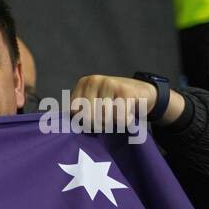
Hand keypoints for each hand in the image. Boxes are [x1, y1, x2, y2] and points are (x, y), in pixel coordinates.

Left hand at [69, 74, 185, 132]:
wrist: (145, 93)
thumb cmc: (115, 103)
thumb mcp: (94, 104)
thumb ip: (79, 112)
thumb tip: (64, 128)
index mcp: (82, 84)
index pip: (73, 113)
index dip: (84, 122)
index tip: (94, 119)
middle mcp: (93, 80)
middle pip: (87, 117)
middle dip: (99, 124)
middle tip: (109, 118)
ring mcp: (108, 83)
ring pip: (103, 118)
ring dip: (113, 123)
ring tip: (118, 114)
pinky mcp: (124, 91)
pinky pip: (118, 118)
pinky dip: (125, 121)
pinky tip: (129, 112)